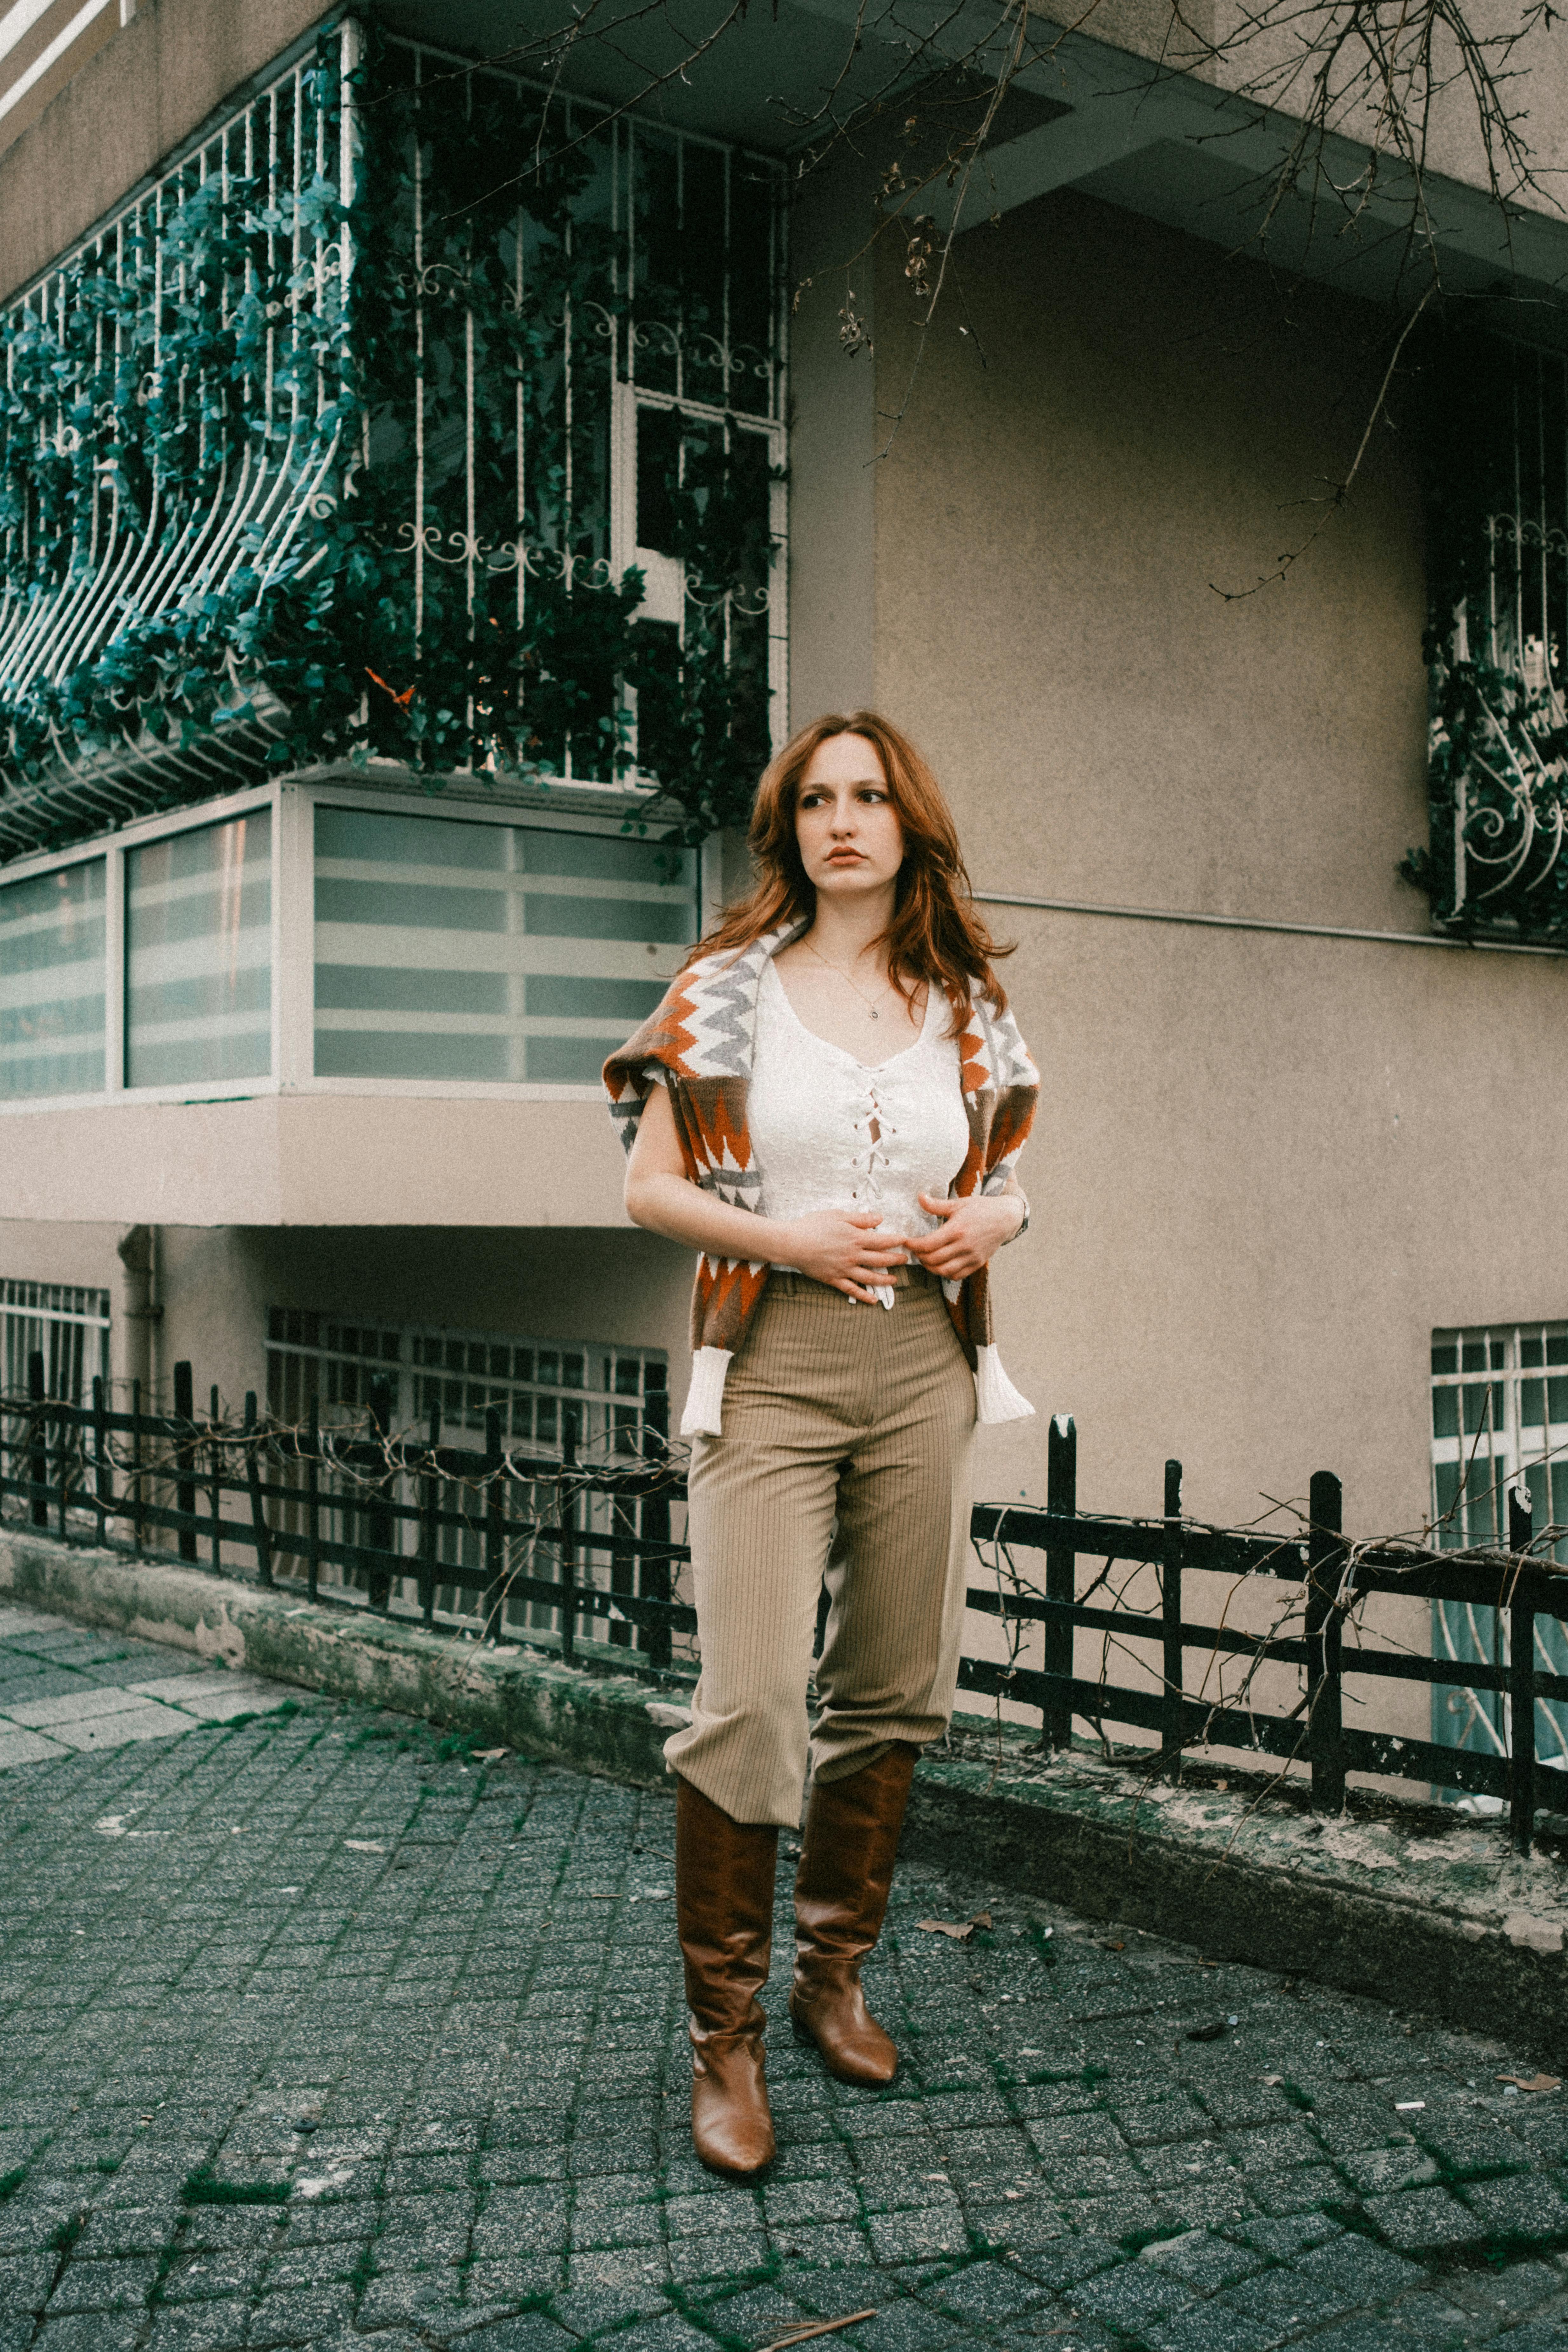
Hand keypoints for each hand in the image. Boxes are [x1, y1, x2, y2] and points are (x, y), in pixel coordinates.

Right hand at [779, 1209, 911, 1303]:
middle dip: (895, 1260)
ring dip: (885, 1280)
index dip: (896, 1241)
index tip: (906, 1241)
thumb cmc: (812, 1226)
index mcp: (855, 1238)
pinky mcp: (834, 1279)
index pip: (883, 1241)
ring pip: (870, 1277)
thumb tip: (880, 1219)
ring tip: (895, 1280)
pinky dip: (864, 1296)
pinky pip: (852, 1290)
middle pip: (881, 1260)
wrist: (792, 1243)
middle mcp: (853, 1256)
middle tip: (905, 1260)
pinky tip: (873, 1300)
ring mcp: (844, 1270)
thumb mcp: (837, 1215)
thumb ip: (860, 1218)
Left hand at [905, 1192, 1023, 1280]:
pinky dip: (945, 1273)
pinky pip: (957, 1275)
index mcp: (957, 1229)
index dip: (913, 1245)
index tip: (907, 1241)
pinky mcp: (977, 1263)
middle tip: (914, 1250)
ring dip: (930, 1267)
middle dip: (919, 1256)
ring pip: (944, 1271)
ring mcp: (972, 1257)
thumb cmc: (981, 1208)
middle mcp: (964, 1245)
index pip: (928, 1244)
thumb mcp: (959, 1203)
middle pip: (933, 1259)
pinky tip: (940, 1265)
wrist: (1006, 1218)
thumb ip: (937, 1204)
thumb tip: (919, 1196)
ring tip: (925, 1259)